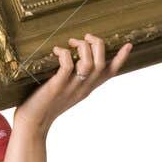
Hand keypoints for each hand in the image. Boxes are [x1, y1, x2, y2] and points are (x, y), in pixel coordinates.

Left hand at [15, 33, 132, 135]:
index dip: (120, 59)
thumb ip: (73, 78)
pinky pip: (67, 66)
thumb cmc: (46, 104)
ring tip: (71, 42)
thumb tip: (71, 58)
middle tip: (86, 37)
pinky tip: (57, 50)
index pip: (110, 73)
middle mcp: (83, 87)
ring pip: (88, 63)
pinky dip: (64, 54)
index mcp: (88, 88)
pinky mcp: (57, 86)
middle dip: (97, 44)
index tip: (128, 45)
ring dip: (82, 47)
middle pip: (101, 63)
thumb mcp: (66, 91)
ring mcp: (71, 87)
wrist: (33, 124)